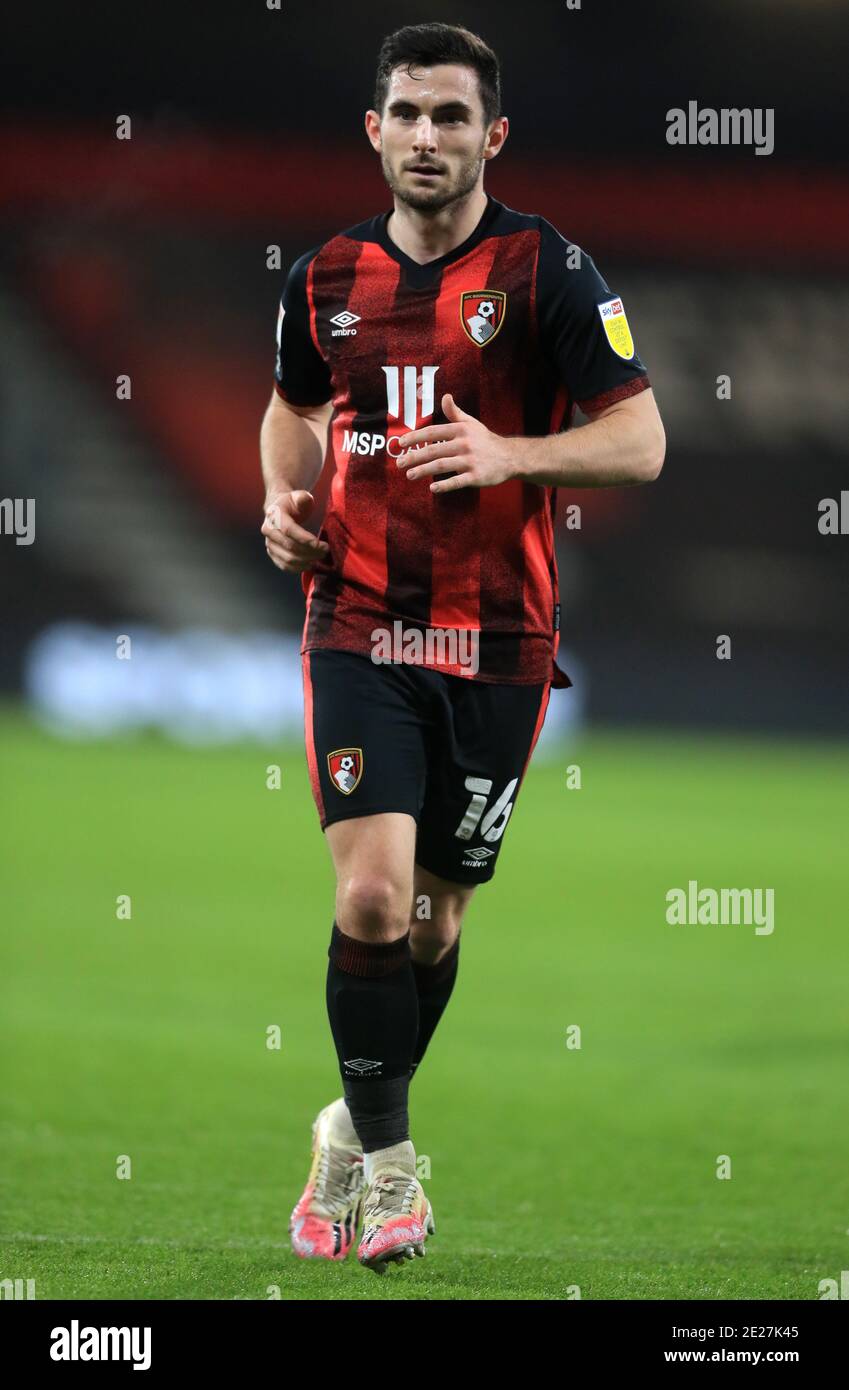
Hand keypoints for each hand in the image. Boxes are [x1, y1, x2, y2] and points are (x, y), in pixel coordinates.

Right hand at [260, 490, 329, 573]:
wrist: (279, 510)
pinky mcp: (272, 553)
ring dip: (306, 561)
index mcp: (274, 515)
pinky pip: (284, 565)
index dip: (305, 539)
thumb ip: (302, 498)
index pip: (289, 530)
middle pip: (290, 546)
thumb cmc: (293, 503)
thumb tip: (304, 499)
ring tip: (319, 557)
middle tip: (326, 551)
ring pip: (287, 558)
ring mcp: (269, 543)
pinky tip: (310, 564)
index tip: (321, 544)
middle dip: (310, 551)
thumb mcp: (299, 496)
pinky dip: (298, 568)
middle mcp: (268, 530)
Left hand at [395, 393, 518, 493]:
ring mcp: (470, 461)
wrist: (510, 457)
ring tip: (409, 475)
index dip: (416, 437)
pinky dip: (445, 485)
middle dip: (414, 456)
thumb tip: (445, 396)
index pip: (433, 432)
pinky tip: (432, 489)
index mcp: (460, 430)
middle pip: (434, 450)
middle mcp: (464, 444)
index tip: (401, 443)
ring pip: (442, 465)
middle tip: (399, 463)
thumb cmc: (485, 440)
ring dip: (423, 470)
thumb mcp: (471, 423)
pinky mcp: (476, 476)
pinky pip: (458, 481)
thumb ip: (455, 413)